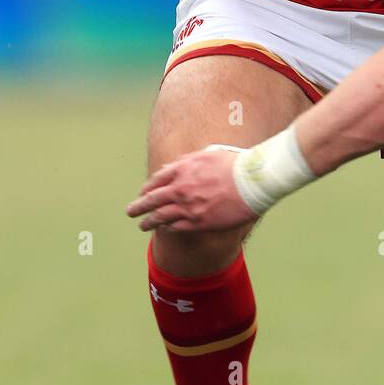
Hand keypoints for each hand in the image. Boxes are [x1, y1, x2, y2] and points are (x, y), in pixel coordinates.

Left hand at [126, 147, 258, 232]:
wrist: (253, 182)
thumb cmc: (236, 165)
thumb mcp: (209, 154)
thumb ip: (190, 160)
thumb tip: (176, 165)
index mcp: (183, 169)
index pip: (156, 180)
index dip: (147, 188)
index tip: (144, 193)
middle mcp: (181, 188)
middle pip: (152, 200)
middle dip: (139, 207)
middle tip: (131, 211)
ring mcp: (188, 207)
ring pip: (160, 217)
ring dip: (149, 222)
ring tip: (142, 225)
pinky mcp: (199, 222)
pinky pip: (176, 227)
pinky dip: (167, 229)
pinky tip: (164, 230)